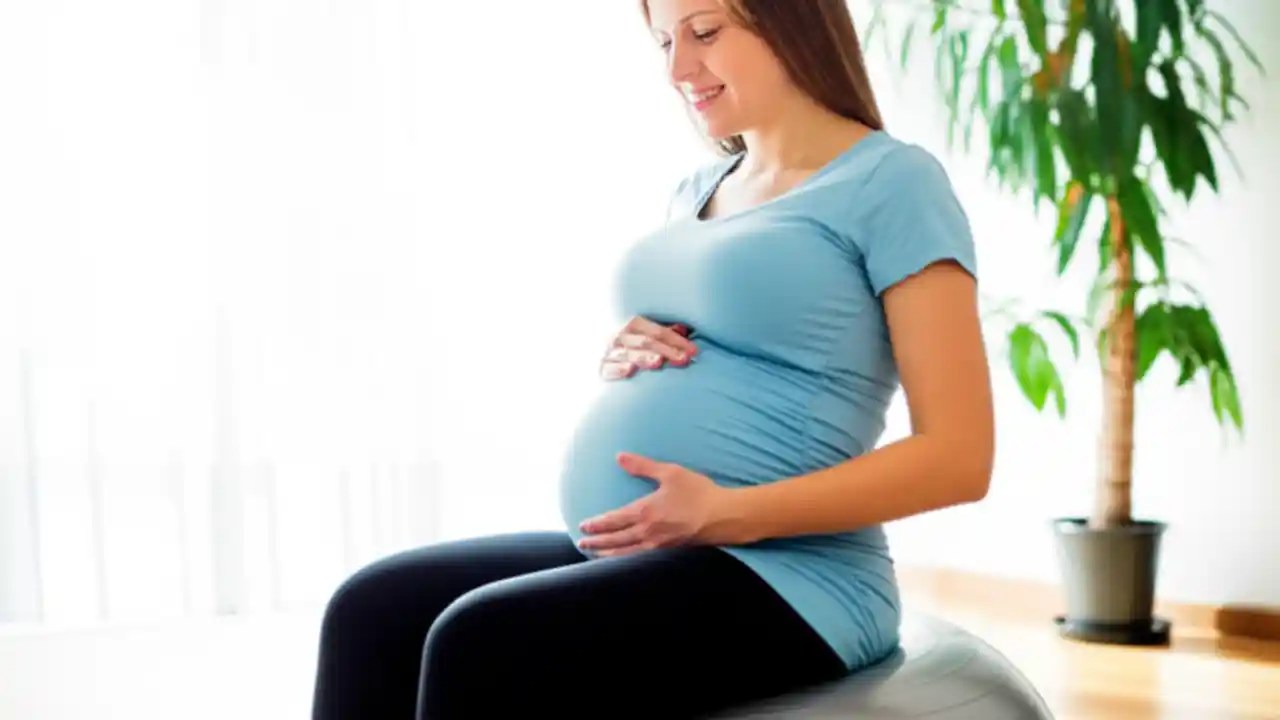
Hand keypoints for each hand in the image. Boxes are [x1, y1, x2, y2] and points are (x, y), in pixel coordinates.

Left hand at [576, 452, 737, 556]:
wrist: (724, 516)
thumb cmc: (698, 492)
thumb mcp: (670, 473)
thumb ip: (643, 466)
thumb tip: (619, 456)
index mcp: (645, 512)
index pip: (613, 520)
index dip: (597, 524)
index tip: (583, 525)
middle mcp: (648, 531)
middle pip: (616, 539)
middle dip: (597, 541)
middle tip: (582, 542)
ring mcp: (658, 544)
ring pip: (626, 552)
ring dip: (609, 553)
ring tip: (596, 554)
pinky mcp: (669, 550)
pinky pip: (641, 557)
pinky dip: (627, 559)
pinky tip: (625, 558)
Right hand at [599, 316, 698, 380]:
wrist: (604, 359)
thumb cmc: (633, 348)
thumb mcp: (649, 336)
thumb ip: (666, 333)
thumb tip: (685, 328)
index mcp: (634, 325)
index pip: (659, 331)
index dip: (677, 340)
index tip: (694, 351)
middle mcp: (621, 336)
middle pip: (646, 342)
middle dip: (667, 350)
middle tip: (684, 359)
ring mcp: (610, 352)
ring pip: (629, 354)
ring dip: (645, 358)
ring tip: (659, 362)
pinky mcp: (601, 369)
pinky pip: (609, 368)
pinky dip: (619, 369)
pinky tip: (630, 371)